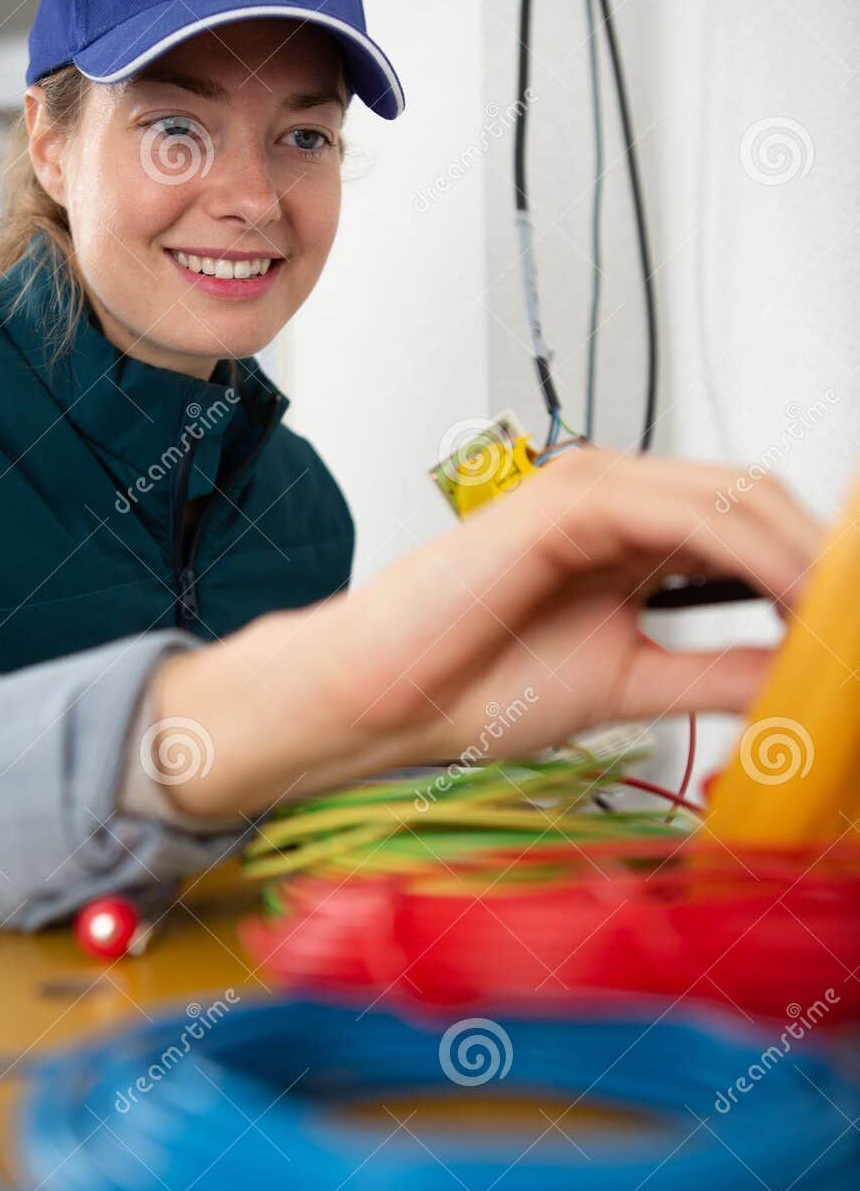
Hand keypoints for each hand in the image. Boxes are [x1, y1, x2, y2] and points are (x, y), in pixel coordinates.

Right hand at [119, 446, 823, 821]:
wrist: (378, 700)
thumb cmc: (467, 685)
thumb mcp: (630, 683)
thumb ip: (715, 670)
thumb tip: (799, 676)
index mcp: (630, 541)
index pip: (752, 532)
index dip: (815, 572)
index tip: (852, 629)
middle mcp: (617, 503)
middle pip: (757, 504)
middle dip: (823, 559)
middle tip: (859, 617)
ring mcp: (592, 490)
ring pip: (735, 498)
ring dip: (805, 554)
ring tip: (842, 610)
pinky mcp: (567, 498)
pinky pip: (687, 514)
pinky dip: (753, 553)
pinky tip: (795, 598)